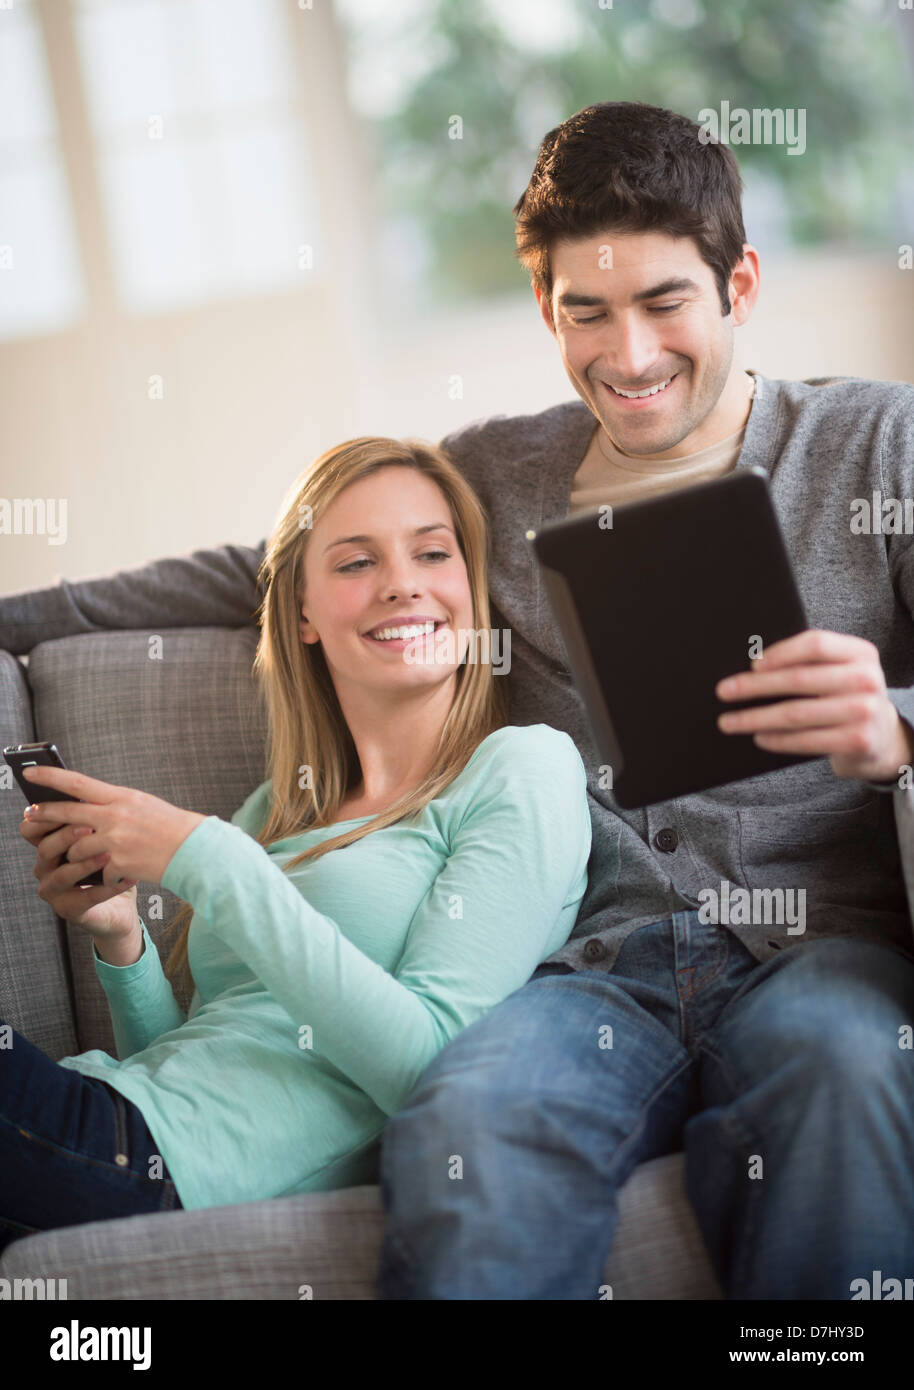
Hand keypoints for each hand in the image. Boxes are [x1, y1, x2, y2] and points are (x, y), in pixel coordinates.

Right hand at [19, 812, 139, 939]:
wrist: (121, 901)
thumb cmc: (110, 863)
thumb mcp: (102, 838)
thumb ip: (92, 819)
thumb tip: (93, 794)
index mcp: (48, 846)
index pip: (31, 830)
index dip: (43, 818)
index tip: (67, 804)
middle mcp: (44, 868)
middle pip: (46, 849)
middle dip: (67, 837)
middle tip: (90, 828)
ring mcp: (53, 891)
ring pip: (63, 875)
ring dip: (86, 864)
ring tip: (109, 855)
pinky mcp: (68, 910)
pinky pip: (86, 898)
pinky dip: (108, 888)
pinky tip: (128, 879)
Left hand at [20, 765, 205, 883]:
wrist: (193, 850)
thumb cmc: (168, 826)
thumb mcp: (140, 804)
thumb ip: (111, 803)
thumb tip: (82, 803)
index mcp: (120, 797)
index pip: (77, 783)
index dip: (50, 776)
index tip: (30, 772)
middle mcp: (114, 816)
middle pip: (66, 814)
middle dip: (44, 814)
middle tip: (30, 815)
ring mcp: (114, 841)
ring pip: (75, 848)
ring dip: (75, 853)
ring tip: (86, 855)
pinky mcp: (117, 863)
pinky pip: (96, 869)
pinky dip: (102, 872)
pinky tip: (115, 870)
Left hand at [715, 629, 913, 783]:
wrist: (883, 737)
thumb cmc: (846, 697)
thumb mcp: (839, 672)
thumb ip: (810, 664)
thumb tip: (751, 667)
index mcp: (861, 653)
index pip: (815, 643)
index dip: (780, 652)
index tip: (751, 664)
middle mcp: (867, 679)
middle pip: (799, 679)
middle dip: (755, 687)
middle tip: (724, 692)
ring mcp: (865, 712)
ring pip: (797, 714)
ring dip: (756, 718)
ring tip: (730, 721)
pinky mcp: (859, 741)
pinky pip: (807, 740)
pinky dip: (777, 739)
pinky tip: (758, 736)